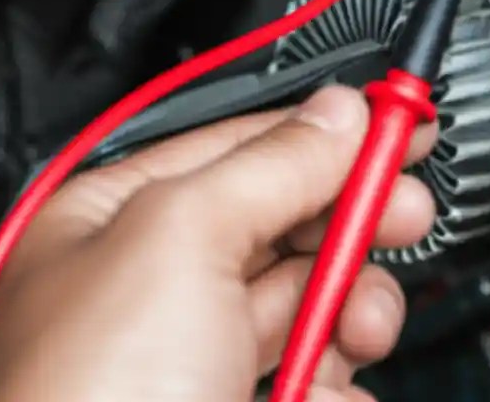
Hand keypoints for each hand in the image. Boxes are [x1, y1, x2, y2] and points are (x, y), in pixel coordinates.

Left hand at [0, 86, 437, 401]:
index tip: (397, 122)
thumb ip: (270, 165)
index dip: (323, 131)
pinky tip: (317, 393)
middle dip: (350, 221)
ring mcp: (198, 359)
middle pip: (286, 223)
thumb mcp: (181, 240)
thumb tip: (338, 116)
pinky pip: (318, 376)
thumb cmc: (87, 401)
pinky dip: (336, 384)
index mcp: (111, 224)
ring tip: (358, 328)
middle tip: (402, 211)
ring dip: (353, 310)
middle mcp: (153, 289)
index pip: (238, 146)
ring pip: (313, 303)